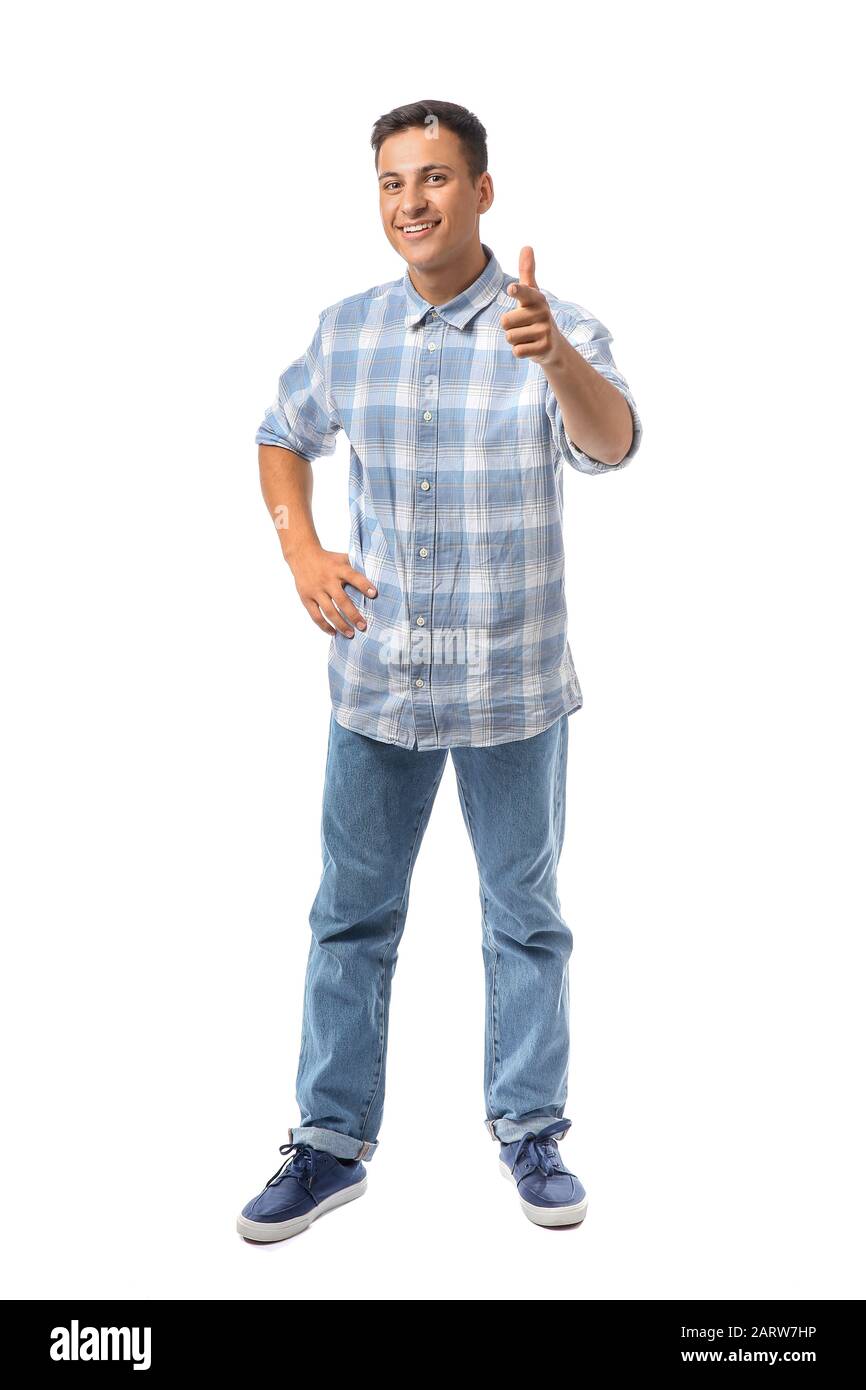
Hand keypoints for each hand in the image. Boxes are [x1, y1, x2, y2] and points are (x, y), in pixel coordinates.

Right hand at [289, 542, 376, 637]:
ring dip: (340, 624)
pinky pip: (315, 615)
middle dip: (353, 615)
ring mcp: (316, 590)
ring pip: (329, 611)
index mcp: (338, 569)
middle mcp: (327, 580)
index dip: (364, 585)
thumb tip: (377, 577)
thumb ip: (356, 567)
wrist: (302, 555)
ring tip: (351, 634)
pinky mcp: (306, 598)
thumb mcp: (342, 558)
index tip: (374, 594)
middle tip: (363, 626)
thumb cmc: (328, 559)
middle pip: (342, 600)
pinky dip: (324, 626)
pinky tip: (334, 633)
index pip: (353, 577)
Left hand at [500, 246, 564, 367]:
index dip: (517, 291)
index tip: (511, 288)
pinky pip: (517, 351)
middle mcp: (542, 312)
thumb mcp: (532, 294)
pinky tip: (530, 347)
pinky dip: (520, 351)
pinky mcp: (544, 348)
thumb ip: (527, 272)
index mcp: (536, 298)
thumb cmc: (536, 315)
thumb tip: (527, 246)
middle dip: (509, 327)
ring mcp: (544, 331)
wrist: (553, 345)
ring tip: (527, 336)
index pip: (524, 292)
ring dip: (515, 339)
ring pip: (510, 337)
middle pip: (505, 321)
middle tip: (523, 326)